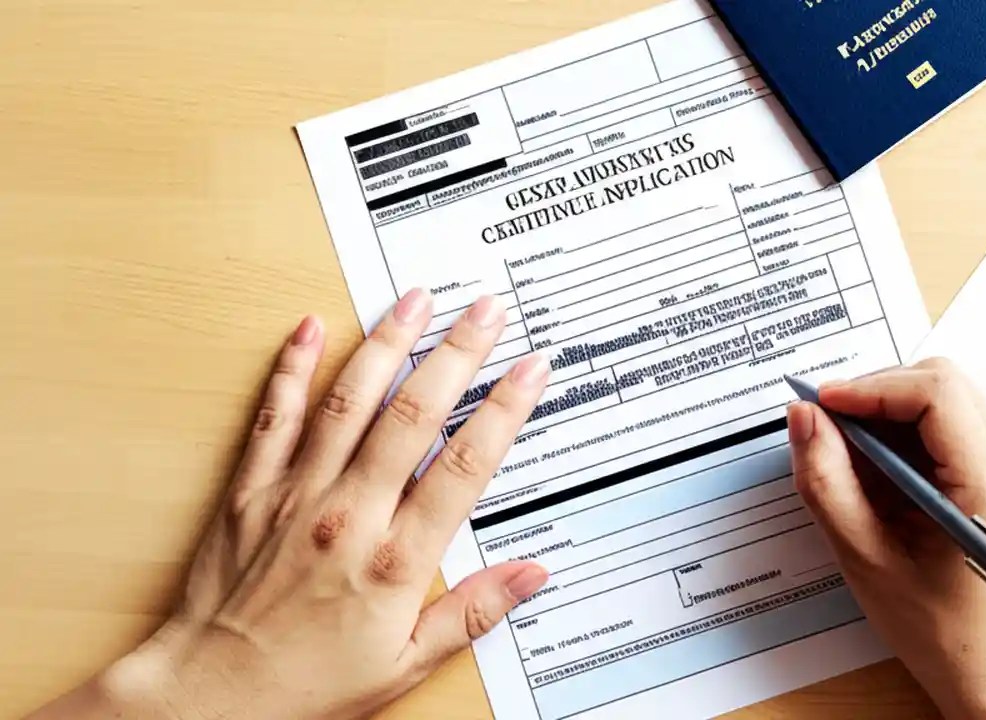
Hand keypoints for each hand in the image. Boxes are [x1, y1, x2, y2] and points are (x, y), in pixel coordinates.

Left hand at [29, 291, 550, 719]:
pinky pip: (274, 418)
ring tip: (415, 299)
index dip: (505, 409)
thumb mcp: (406, 665)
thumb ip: (473, 613)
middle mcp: (349, 516)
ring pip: (350, 402)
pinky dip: (291, 369)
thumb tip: (532, 574)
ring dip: (387, 343)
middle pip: (414, 415)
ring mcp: (297, 496)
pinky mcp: (252, 491)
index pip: (466, 466)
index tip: (530, 369)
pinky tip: (310, 328)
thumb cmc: (306, 687)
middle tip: (485, 310)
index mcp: (396, 560)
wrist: (210, 696)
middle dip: (457, 354)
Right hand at [786, 359, 985, 719]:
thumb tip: (805, 420)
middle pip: (945, 381)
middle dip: (878, 390)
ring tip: (851, 451)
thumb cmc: (941, 630)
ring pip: (949, 396)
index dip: (871, 387)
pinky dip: (909, 429)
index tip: (822, 403)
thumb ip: (829, 485)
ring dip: (892, 408)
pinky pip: (955, 424)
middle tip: (829, 423)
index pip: (936, 393)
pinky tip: (880, 468)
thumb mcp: (867, 561)